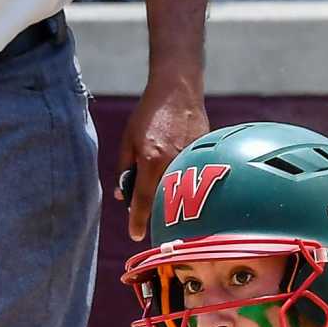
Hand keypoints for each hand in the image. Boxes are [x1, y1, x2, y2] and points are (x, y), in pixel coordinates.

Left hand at [115, 74, 207, 242]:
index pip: (143, 200)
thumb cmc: (149, 114)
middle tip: (152, 226)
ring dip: (172, 201)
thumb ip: (124, 169)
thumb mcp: (128, 140)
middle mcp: (172, 163)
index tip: (136, 236)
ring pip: (182, 192)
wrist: (177, 90)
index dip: (138, 220)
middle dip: (157, 214)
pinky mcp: (204, 155)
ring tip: (169, 206)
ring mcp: (192, 160)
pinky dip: (186, 184)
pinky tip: (184, 183)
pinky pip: (194, 177)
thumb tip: (123, 196)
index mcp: (151, 160)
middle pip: (165, 201)